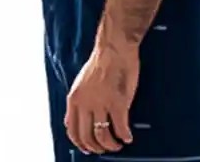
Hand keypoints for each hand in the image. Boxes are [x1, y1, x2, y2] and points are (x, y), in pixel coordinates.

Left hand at [64, 40, 137, 154]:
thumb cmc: (101, 63)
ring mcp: (101, 103)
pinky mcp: (118, 103)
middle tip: (105, 149)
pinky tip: (127, 137)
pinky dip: (124, 136)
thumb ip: (79, 101)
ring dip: (111, 145)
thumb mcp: (81, 83)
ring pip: (102, 135)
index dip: (79, 143)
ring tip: (117, 145)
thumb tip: (78, 119)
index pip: (71, 129)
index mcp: (74, 99)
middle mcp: (84, 103)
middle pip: (86, 136)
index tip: (87, 149)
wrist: (114, 49)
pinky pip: (120, 128)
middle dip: (96, 148)